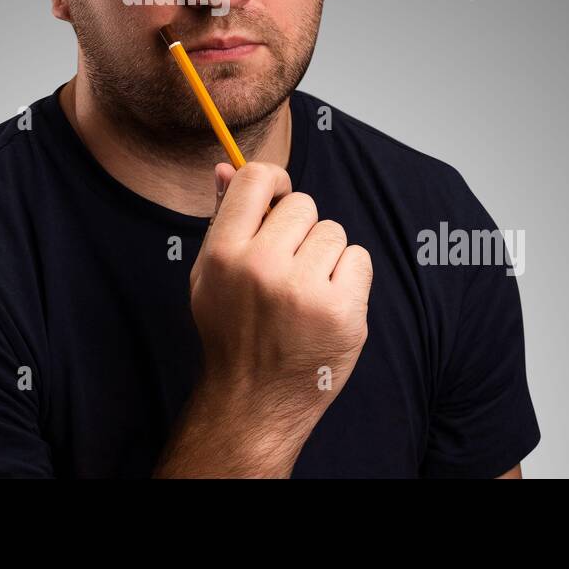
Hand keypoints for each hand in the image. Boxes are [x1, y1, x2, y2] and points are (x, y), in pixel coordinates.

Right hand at [155, 161, 373, 476]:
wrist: (255, 402)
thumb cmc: (232, 330)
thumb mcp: (210, 274)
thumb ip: (222, 218)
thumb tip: (226, 167)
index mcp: (224, 253)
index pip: (257, 178)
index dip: (274, 183)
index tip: (279, 202)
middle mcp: (263, 267)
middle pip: (304, 205)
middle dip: (300, 230)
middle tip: (287, 268)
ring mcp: (305, 291)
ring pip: (333, 231)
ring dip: (325, 255)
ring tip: (306, 291)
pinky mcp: (343, 312)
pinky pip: (359, 259)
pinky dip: (349, 278)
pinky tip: (328, 305)